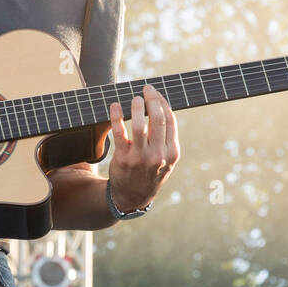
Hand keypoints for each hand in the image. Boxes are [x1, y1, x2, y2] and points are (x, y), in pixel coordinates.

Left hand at [108, 83, 178, 212]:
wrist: (133, 197)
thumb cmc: (150, 173)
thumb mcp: (167, 160)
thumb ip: (168, 138)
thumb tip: (161, 106)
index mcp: (172, 153)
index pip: (170, 120)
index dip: (162, 102)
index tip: (155, 93)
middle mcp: (158, 155)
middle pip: (158, 119)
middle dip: (152, 99)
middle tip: (145, 89)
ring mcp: (140, 157)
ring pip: (140, 124)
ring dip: (136, 107)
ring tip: (134, 99)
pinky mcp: (123, 158)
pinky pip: (119, 132)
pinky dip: (116, 116)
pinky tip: (115, 106)